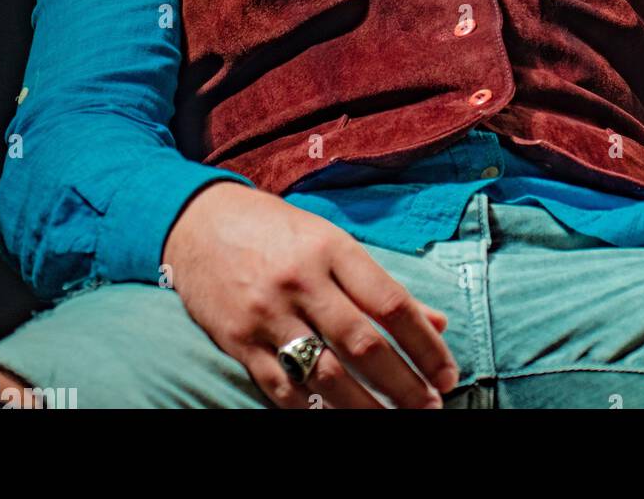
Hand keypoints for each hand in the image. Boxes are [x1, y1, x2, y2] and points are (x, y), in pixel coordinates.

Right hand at [162, 180, 459, 408]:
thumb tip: (435, 320)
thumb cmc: (274, 228)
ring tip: (393, 421)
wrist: (197, 221)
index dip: (425, 344)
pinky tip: (338, 418)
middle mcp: (302, 281)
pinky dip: (314, 410)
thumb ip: (378, 282)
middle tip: (430, 407)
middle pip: (364, 345)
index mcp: (332, 249)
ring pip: (326, 375)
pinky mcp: (238, 341)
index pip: (391, 303)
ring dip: (366, 408)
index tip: (446, 373)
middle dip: (404, 385)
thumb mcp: (329, 239)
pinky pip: (282, 388)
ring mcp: (268, 313)